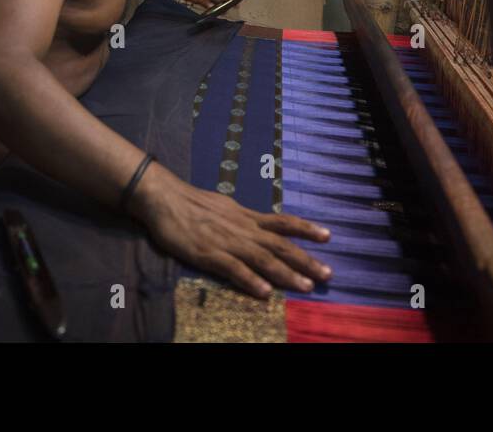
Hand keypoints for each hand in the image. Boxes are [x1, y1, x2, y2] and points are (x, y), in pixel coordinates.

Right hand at [129, 164, 331, 298]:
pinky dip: (250, 280)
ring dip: (287, 274)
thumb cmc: (191, 202)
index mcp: (247, 217)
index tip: (328, 236)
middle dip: (306, 260)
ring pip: (263, 259)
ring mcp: (227, 242)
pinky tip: (265, 292)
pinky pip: (233, 269)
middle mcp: (243, 229)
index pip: (283, 222)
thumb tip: (257, 225)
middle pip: (281, 245)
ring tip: (307, 286)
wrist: (164, 198)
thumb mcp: (225, 206)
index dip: (306, 229)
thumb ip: (242, 219)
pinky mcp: (209, 254)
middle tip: (328, 274)